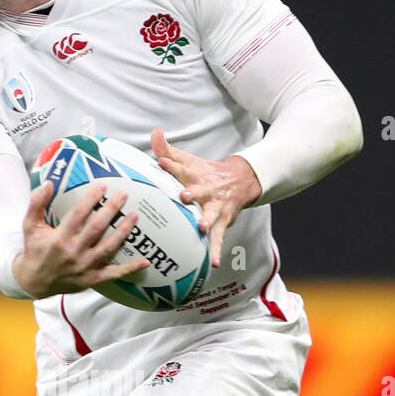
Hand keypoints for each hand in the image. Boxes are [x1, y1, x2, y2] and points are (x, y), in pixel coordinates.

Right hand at [12, 179, 151, 299]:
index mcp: (59, 238)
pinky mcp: (92, 279)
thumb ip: (37, 203)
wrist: (34, 282)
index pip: (78, 215)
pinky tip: (146, 261)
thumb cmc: (34, 250)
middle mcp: (73, 253)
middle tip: (124, 195)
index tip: (103, 186)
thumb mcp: (30, 226)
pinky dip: (130, 269)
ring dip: (123, 232)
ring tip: (135, 216)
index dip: (91, 199)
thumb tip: (48, 183)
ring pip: (108, 247)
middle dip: (111, 210)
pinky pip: (114, 274)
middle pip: (96, 228)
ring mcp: (84, 267)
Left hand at [150, 128, 261, 267]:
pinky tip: (213, 263)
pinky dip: (216, 251)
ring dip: (207, 221)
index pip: (181, 168)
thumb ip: (168, 151)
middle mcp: (206, 190)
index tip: (161, 161)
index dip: (171, 165)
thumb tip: (155, 132)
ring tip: (201, 228)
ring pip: (211, 215)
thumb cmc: (205, 173)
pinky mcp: (222, 222)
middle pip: (199, 191)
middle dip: (192, 193)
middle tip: (184, 195)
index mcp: (195, 175)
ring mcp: (216, 207)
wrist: (239, 181)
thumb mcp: (188, 161)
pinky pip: (218, 239)